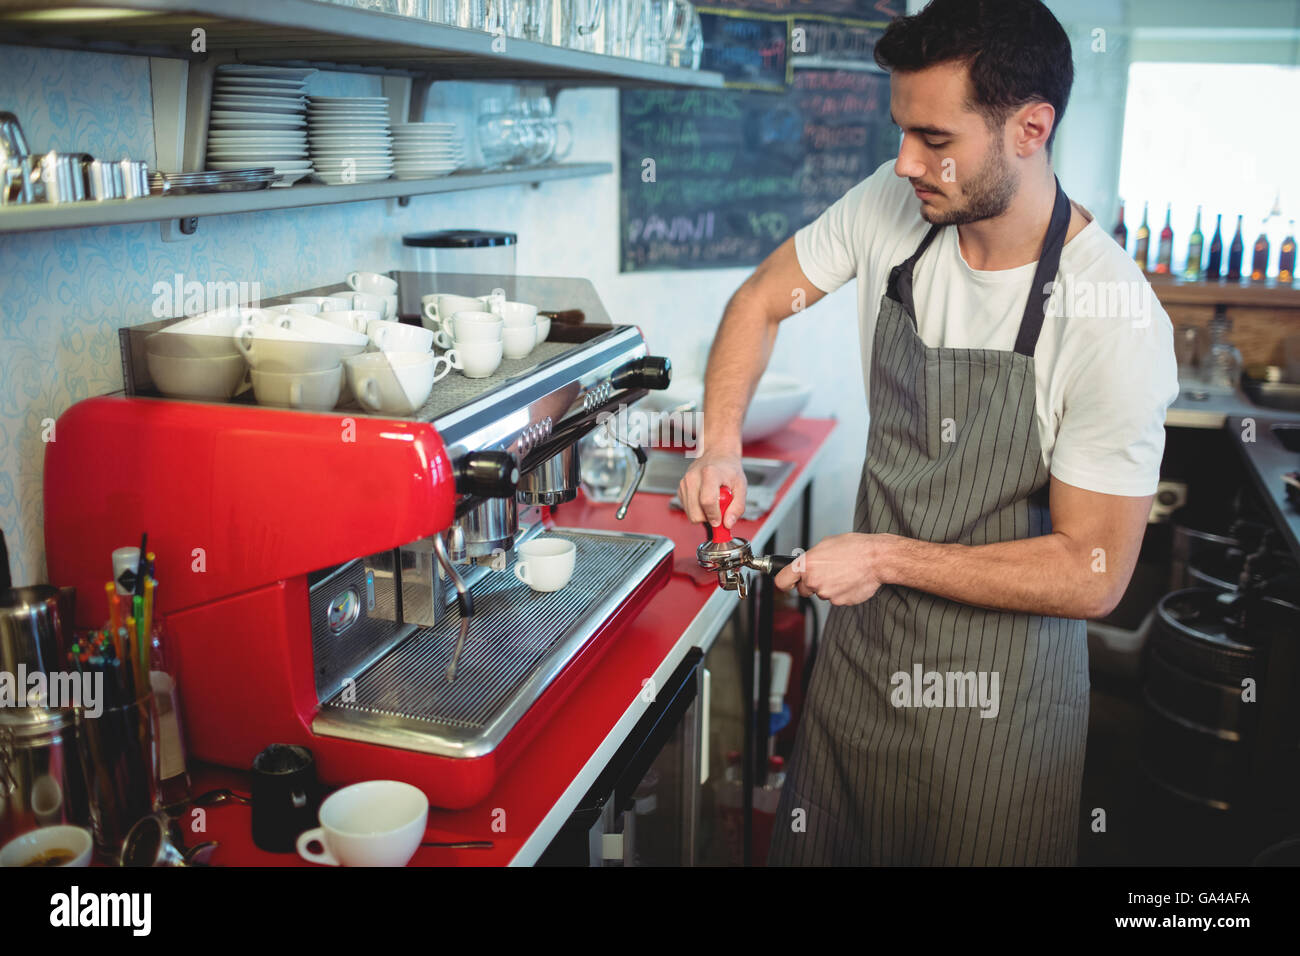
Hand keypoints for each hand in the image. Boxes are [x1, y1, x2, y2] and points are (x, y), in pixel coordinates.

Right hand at [678, 448, 746, 528]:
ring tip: (713, 501)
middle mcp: (693, 478)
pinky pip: (687, 510)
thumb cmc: (728, 469)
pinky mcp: (680, 489)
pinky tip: (705, 498)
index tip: (720, 520)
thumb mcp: (741, 486)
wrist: (717, 455)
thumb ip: (737, 507)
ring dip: (704, 514)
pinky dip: (698, 509)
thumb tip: (728, 523)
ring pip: (691, 514)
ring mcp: (684, 483)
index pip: (707, 501)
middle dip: (709, 517)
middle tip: (719, 509)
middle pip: (696, 513)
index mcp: (710, 473)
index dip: (714, 515)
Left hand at [773, 533, 892, 605]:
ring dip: (828, 586)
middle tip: (825, 573)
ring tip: (842, 573)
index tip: (787, 583)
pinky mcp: (839, 602)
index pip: (782, 581)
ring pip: (821, 593)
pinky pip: (835, 599)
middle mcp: (813, 581)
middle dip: (811, 584)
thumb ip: (810, 558)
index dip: (785, 583)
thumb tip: (805, 565)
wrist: (876, 559)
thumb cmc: (854, 548)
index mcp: (806, 565)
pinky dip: (840, 592)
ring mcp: (826, 593)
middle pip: (803, 590)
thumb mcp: (825, 544)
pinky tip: (849, 580)